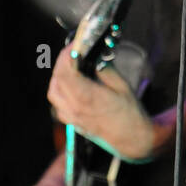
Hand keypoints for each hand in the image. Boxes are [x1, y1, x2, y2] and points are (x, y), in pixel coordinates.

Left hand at [47, 43, 156, 161]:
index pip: (65, 72)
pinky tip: (70, 86)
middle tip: (73, 52)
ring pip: (53, 92)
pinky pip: (58, 104)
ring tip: (71, 67)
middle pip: (57, 80)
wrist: (132, 139)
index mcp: (87, 97)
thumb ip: (105, 70)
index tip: (75, 46)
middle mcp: (75, 108)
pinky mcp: (73, 123)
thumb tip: (94, 56)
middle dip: (63, 62)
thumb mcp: (122, 86)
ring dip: (58, 76)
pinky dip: (60, 91)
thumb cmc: (130, 113)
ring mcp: (72, 117)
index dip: (66, 56)